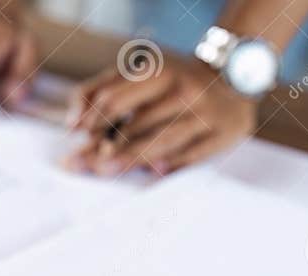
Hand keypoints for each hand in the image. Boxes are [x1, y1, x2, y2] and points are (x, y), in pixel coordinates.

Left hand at [63, 57, 257, 175]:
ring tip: (104, 170)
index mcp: (160, 71)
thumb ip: (100, 91)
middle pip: (136, 124)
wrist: (235, 74)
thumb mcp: (138, 73)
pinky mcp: (224, 132)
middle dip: (106, 146)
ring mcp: (206, 112)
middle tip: (84, 163)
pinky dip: (171, 163)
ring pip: (162, 140)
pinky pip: (192, 153)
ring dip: (130, 158)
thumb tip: (72, 124)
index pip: (115, 99)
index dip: (93, 120)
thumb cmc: (172, 82)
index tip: (76, 136)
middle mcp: (184, 89)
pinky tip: (152, 172)